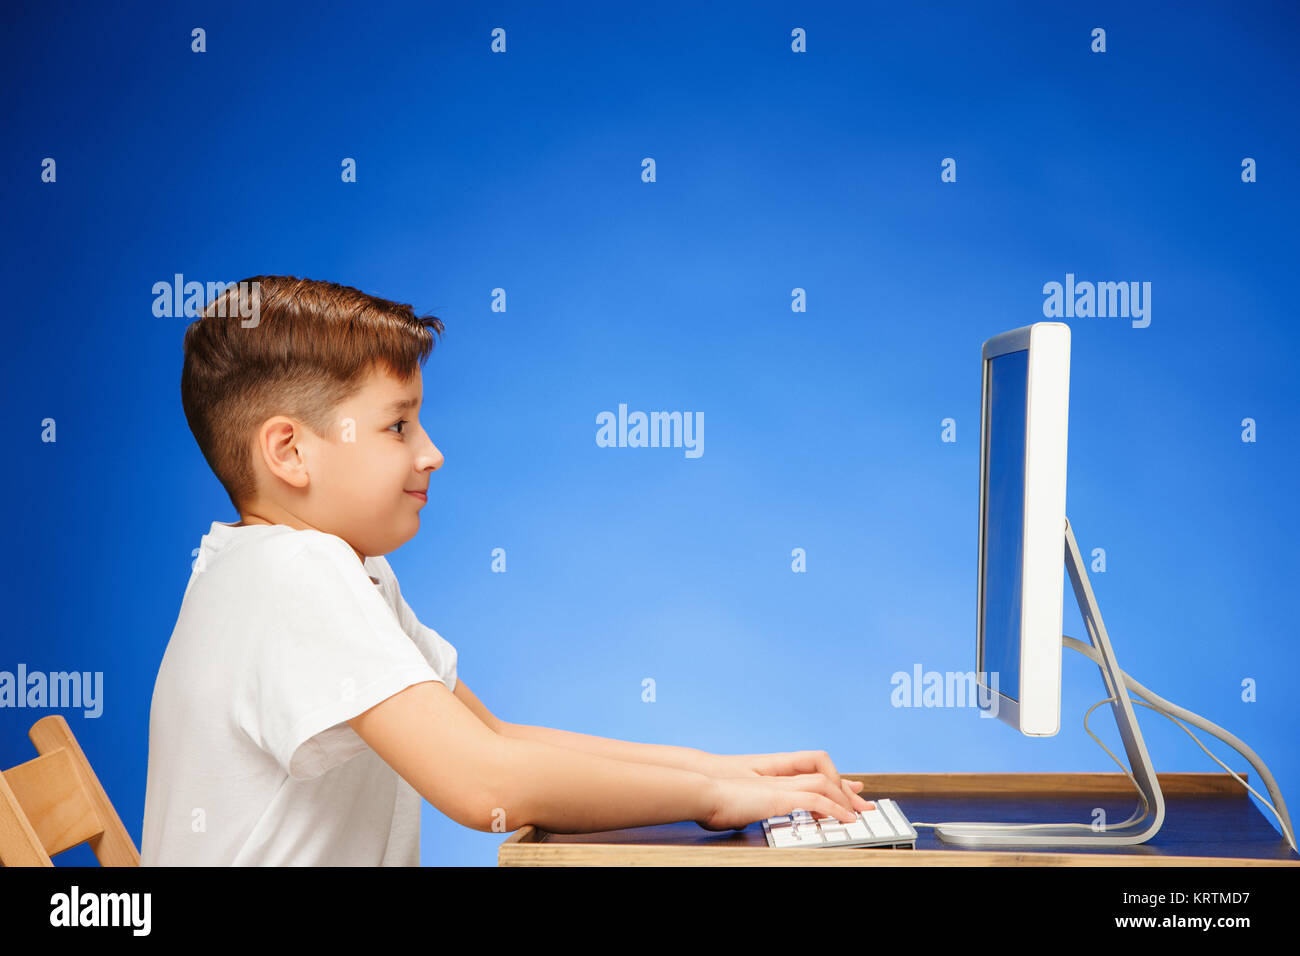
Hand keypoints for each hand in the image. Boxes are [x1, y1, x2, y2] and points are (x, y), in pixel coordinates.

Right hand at [701, 750, 872, 817]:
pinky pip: (816, 799)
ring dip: (844, 798)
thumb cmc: (709, 799)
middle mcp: (778, 777)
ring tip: (858, 814)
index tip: (845, 790)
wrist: (699, 790)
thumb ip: (744, 809)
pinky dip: (835, 808)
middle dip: (845, 789)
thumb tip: (741, 819)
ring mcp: (779, 784)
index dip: (829, 780)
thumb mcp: (734, 805)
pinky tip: (846, 819)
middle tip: (863, 803)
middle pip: (822, 774)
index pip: (808, 773)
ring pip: (824, 783)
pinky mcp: (779, 796)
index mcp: (769, 779)